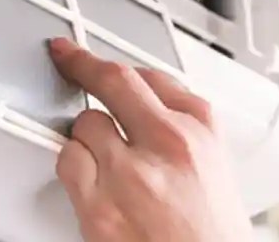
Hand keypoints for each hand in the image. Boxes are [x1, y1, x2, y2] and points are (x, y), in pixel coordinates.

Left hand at [49, 38, 251, 241]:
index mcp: (202, 132)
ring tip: (106, 165)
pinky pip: (68, 162)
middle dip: (82, 66)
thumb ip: (178, 126)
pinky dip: (73, 169)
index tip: (93, 55)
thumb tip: (138, 97)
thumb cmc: (211, 236)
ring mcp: (131, 174)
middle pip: (113, 81)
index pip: (152, 76)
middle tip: (65, 57)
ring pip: (85, 125)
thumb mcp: (214, 167)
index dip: (115, 63)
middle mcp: (169, 144)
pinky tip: (92, 184)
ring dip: (86, 140)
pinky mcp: (100, 206)